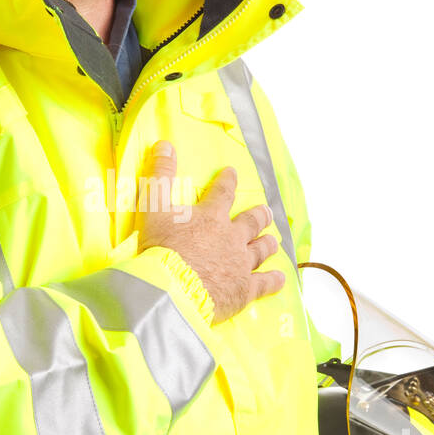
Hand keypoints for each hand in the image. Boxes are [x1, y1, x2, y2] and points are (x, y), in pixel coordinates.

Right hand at [136, 139, 284, 324]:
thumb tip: (164, 145)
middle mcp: (231, 237)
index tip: (232, 173)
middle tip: (265, 211)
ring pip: (260, 250)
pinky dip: (273, 281)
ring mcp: (241, 264)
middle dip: (258, 215)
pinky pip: (263, 283)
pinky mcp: (244, 289)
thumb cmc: (161, 249)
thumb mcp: (154, 208)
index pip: (222, 193)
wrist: (173, 289)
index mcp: (211, 216)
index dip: (227, 181)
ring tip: (273, 241)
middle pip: (250, 222)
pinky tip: (280, 279)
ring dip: (267, 244)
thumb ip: (160, 176)